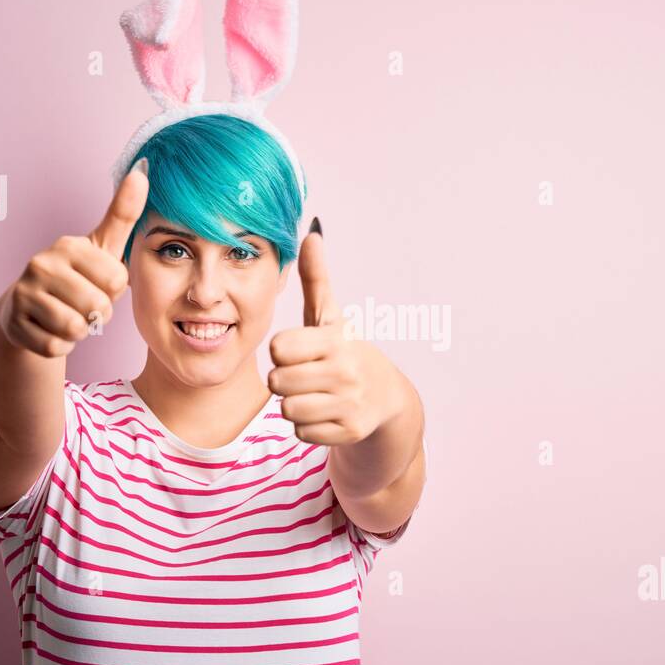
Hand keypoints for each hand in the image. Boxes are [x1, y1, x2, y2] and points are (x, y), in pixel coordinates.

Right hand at [0, 159, 148, 356]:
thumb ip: (124, 213)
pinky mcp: (14, 324)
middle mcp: (41, 263)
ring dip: (80, 331)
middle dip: (98, 314)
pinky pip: (56, 347)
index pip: (118, 281)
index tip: (97, 282)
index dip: (114, 291)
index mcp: (68, 245)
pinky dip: (60, 345)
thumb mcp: (102, 246)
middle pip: (98, 307)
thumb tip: (143, 170)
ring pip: (77, 329)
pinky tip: (49, 329)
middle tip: (83, 304)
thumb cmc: (75, 277)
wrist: (24, 310)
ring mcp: (24, 293)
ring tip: (68, 315)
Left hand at [268, 225, 399, 444]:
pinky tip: (325, 413)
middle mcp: (346, 371)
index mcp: (336, 340)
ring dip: (295, 404)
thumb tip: (311, 232)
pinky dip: (308, 426)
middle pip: (278, 382)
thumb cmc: (346, 352)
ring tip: (316, 394)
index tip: (302, 351)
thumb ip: (316, 278)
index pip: (279, 349)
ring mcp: (349, 403)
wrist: (387, 398)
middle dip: (286, 380)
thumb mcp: (331, 317)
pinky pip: (301, 432)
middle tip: (308, 375)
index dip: (285, 352)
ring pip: (287, 410)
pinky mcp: (349, 431)